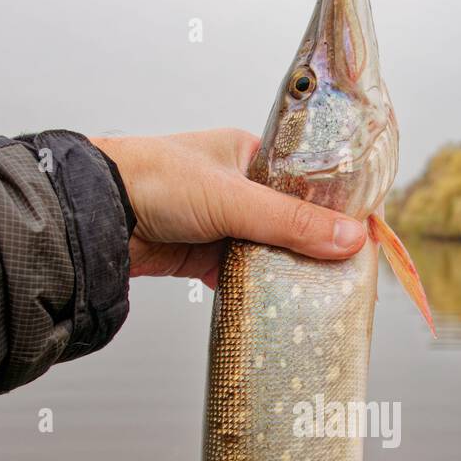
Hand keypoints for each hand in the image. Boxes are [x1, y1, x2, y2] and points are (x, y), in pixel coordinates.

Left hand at [92, 130, 366, 286]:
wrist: (94, 214)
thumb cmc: (155, 180)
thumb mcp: (234, 199)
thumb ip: (292, 222)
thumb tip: (352, 239)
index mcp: (249, 155)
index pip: (309, 179)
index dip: (339, 206)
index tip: (366, 234)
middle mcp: (239, 187)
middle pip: (293, 221)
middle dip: (317, 247)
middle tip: (351, 274)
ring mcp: (222, 224)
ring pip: (270, 251)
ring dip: (288, 272)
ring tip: (325, 295)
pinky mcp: (205, 257)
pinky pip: (244, 276)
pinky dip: (260, 290)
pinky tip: (283, 306)